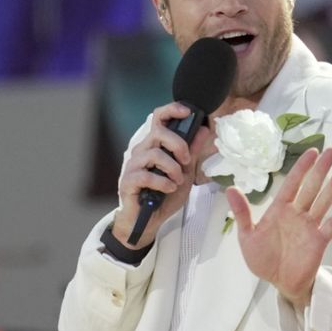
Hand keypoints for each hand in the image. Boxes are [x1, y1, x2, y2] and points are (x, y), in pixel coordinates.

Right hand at [112, 104, 218, 248]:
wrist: (148, 221)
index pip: (159, 117)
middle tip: (186, 161)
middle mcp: (142, 150)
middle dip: (178, 145)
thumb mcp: (185, 172)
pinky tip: (168, 189)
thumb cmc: (164, 195)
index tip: (188, 112)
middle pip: (159, 132)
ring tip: (177, 181)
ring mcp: (133, 165)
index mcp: (155, 145)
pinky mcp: (128, 181)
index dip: (172, 109)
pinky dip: (163, 182)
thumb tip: (203, 129)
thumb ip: (192, 152)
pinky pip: (146, 175)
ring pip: (155, 154)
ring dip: (172, 169)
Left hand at [226, 147, 331, 308]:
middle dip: (322, 169)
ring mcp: (310, 226)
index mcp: (280, 210)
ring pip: (325, 200)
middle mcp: (297, 214)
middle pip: (312, 187)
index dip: (302, 167)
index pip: (292, 183)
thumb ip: (242, 213)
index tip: (312, 151)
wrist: (278, 282)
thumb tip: (230, 188)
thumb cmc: (263, 259)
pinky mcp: (320, 241)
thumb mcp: (247, 236)